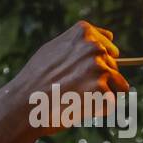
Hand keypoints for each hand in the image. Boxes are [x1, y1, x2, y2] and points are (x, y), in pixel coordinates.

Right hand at [12, 21, 130, 136]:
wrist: (23, 104)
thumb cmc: (35, 80)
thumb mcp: (52, 49)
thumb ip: (77, 43)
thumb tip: (106, 39)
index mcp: (83, 33)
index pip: (109, 46)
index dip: (99, 62)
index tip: (84, 73)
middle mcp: (94, 47)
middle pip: (114, 67)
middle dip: (100, 81)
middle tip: (74, 90)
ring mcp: (100, 69)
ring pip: (118, 85)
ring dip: (103, 95)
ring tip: (77, 99)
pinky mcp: (102, 91)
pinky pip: (111, 103)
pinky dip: (99, 110)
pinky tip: (79, 108)